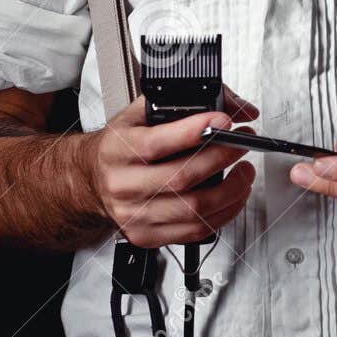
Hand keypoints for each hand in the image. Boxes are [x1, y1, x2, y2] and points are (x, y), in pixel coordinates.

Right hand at [84, 86, 258, 246]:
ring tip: (244, 171)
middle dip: (222, 158)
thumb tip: (234, 106)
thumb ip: (182, 101)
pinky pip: (195, 232)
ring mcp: (136, 214)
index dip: (194, 132)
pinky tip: (232, 196)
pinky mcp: (148, 236)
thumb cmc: (120, 146)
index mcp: (118, 150)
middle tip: (241, 144)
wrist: (91, 180)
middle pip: (182, 178)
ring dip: (231, 190)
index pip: (156, 143)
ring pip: (194, 210)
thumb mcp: (139, 113)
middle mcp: (124, 185)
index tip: (223, 120)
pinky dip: (224, 213)